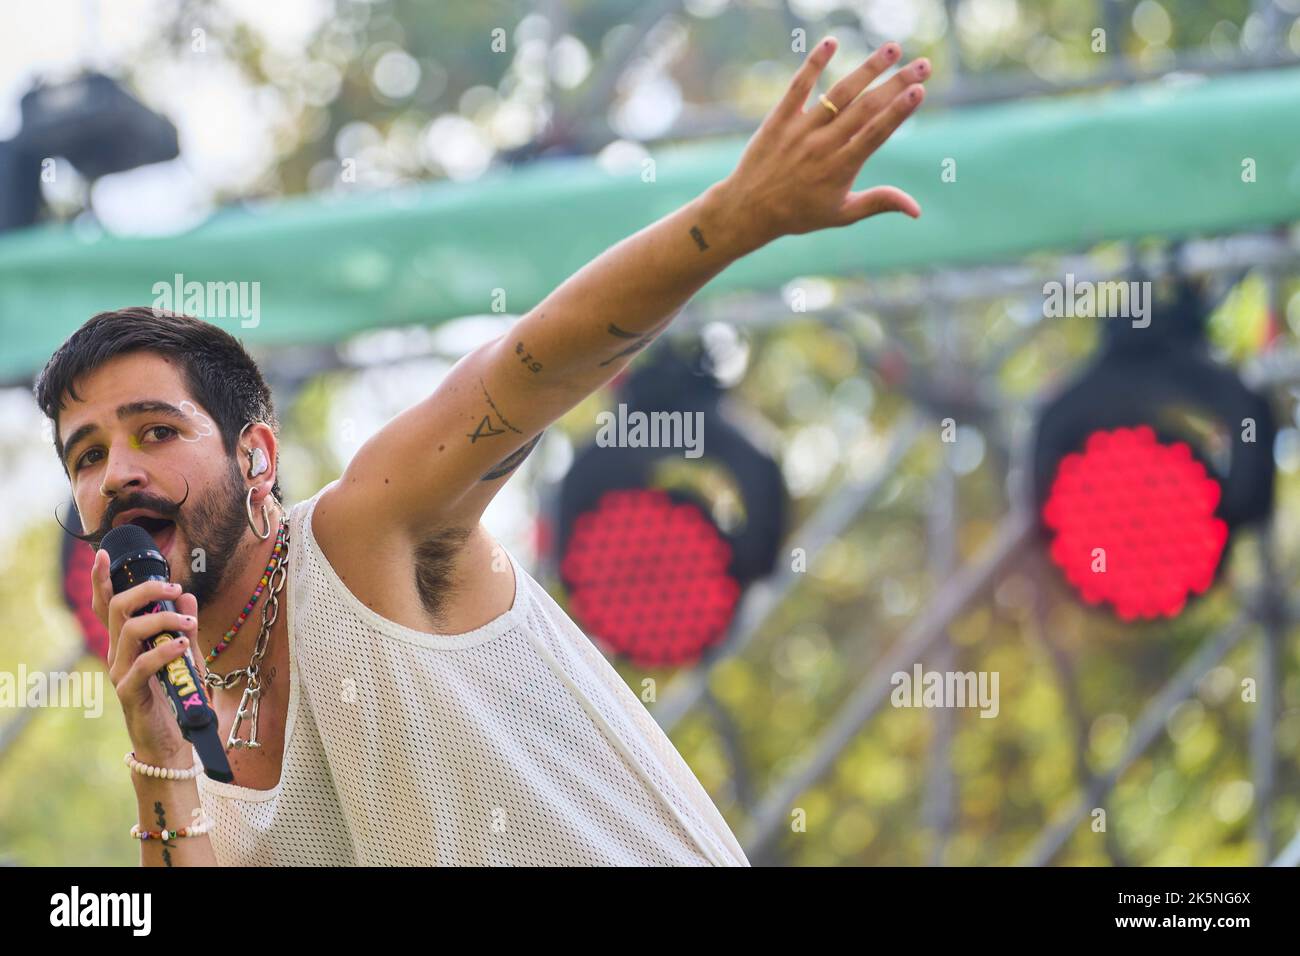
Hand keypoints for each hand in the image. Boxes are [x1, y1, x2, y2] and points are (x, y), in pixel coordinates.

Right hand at [91, 548, 200, 765]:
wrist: (173, 740)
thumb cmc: (178, 695)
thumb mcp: (188, 655)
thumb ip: (185, 627)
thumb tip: (187, 595)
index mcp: (128, 641)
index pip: (108, 605)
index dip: (102, 580)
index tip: (104, 554)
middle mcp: (119, 653)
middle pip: (116, 608)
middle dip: (145, 589)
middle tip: (174, 587)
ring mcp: (121, 673)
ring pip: (129, 631)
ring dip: (162, 618)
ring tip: (188, 621)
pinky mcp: (129, 693)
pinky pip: (142, 665)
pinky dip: (164, 650)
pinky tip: (182, 646)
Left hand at [719, 38, 929, 246]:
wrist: (749, 210)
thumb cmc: (799, 214)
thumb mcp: (841, 214)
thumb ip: (879, 202)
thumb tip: (917, 210)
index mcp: (840, 168)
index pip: (875, 134)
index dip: (898, 112)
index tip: (919, 91)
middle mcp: (822, 145)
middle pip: (865, 108)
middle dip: (897, 85)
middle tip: (923, 65)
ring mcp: (800, 130)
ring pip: (839, 93)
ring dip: (868, 68)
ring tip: (893, 49)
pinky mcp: (779, 118)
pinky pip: (799, 86)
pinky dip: (814, 64)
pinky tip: (831, 42)